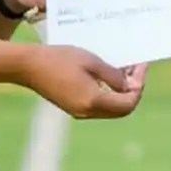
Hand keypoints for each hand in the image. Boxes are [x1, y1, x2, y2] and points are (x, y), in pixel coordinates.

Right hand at [23, 45, 147, 118]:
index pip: (128, 103)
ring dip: (121, 92)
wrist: (29, 66)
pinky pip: (98, 105)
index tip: (141, 66)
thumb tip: (129, 85)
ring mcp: (79, 112)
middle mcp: (87, 112)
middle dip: (132, 90)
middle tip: (136, 69)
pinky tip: (107, 76)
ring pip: (110, 109)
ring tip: (124, 69)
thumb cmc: (59, 59)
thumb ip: (113, 75)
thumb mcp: (91, 61)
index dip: (139, 86)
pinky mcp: (72, 107)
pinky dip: (108, 93)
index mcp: (93, 102)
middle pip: (121, 110)